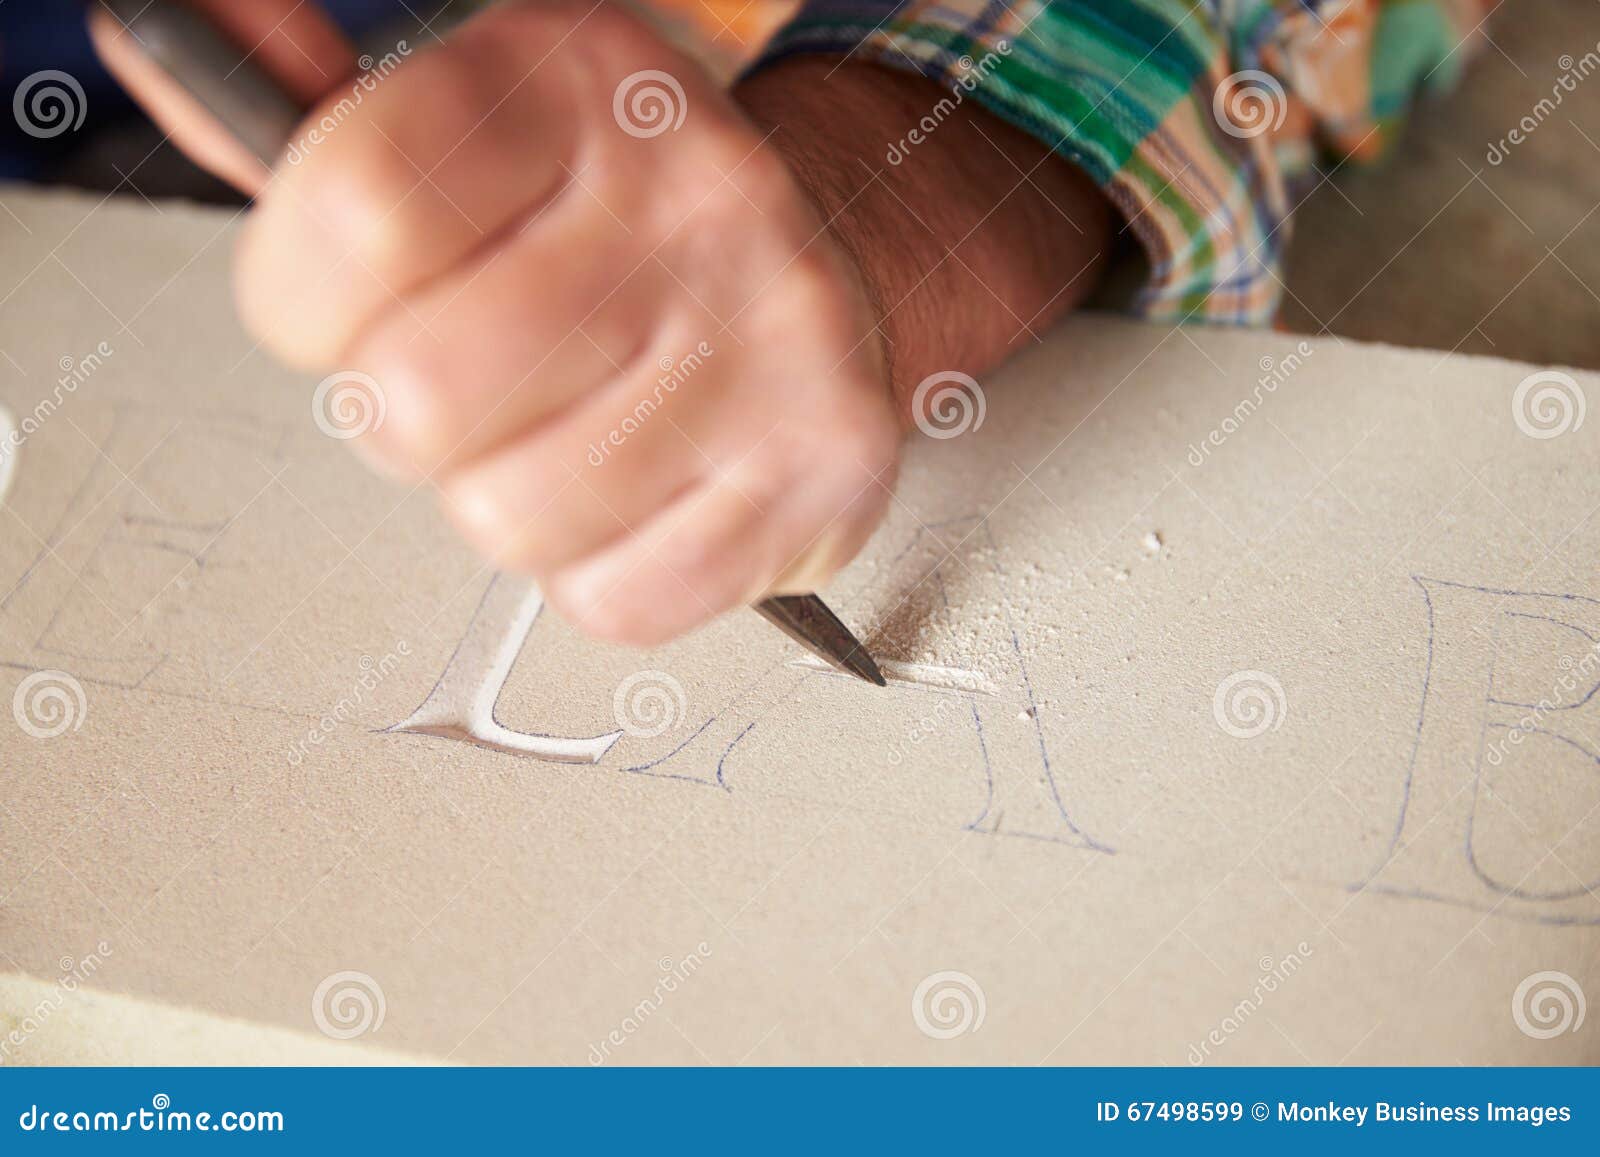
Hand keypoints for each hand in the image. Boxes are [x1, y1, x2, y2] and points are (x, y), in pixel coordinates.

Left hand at [96, 1, 898, 644]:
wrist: (834, 276)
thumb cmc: (628, 225)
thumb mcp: (482, 126)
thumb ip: (321, 121)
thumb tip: (174, 53)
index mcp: (575, 81)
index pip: (353, 212)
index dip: (295, 301)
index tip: (328, 315)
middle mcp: (693, 195)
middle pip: (418, 398)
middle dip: (407, 425)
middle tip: (466, 389)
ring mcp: (770, 338)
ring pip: (511, 518)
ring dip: (504, 503)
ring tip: (561, 438)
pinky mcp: (819, 469)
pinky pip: (616, 596)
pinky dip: (599, 573)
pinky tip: (638, 496)